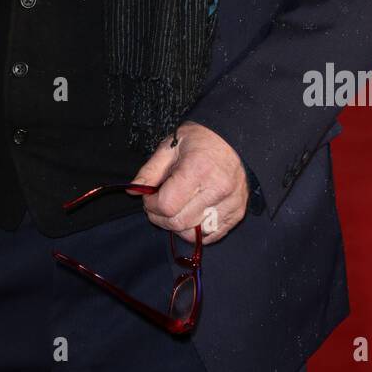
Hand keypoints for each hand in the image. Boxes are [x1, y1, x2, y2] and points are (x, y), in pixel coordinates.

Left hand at [128, 122, 248, 245]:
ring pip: (194, 233)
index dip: (151, 205)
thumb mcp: (170, 146)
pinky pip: (212, 236)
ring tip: (175, 210)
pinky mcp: (238, 212)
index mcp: (198, 170)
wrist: (233, 136)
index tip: (148, 197)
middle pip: (179, 222)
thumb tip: (133, 190)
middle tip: (158, 205)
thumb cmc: (200, 139)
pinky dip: (197, 231)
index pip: (167, 205)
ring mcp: (231, 203)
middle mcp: (217, 189)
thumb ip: (150, 171)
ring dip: (178, 227)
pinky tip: (191, 216)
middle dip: (160, 218)